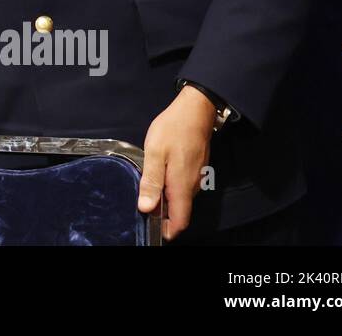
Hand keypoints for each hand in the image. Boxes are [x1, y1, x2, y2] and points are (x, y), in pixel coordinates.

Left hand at [137, 85, 217, 239]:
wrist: (195, 110)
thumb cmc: (173, 129)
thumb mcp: (155, 153)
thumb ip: (151, 181)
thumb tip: (146, 208)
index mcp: (182, 186)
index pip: (180, 220)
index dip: (169, 230)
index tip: (154, 231)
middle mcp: (193, 185)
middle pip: (181, 210)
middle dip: (164, 214)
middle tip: (144, 206)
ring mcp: (197, 176)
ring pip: (182, 197)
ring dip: (168, 200)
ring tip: (148, 191)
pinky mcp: (197, 167)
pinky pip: (185, 185)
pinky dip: (173, 188)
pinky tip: (160, 176)